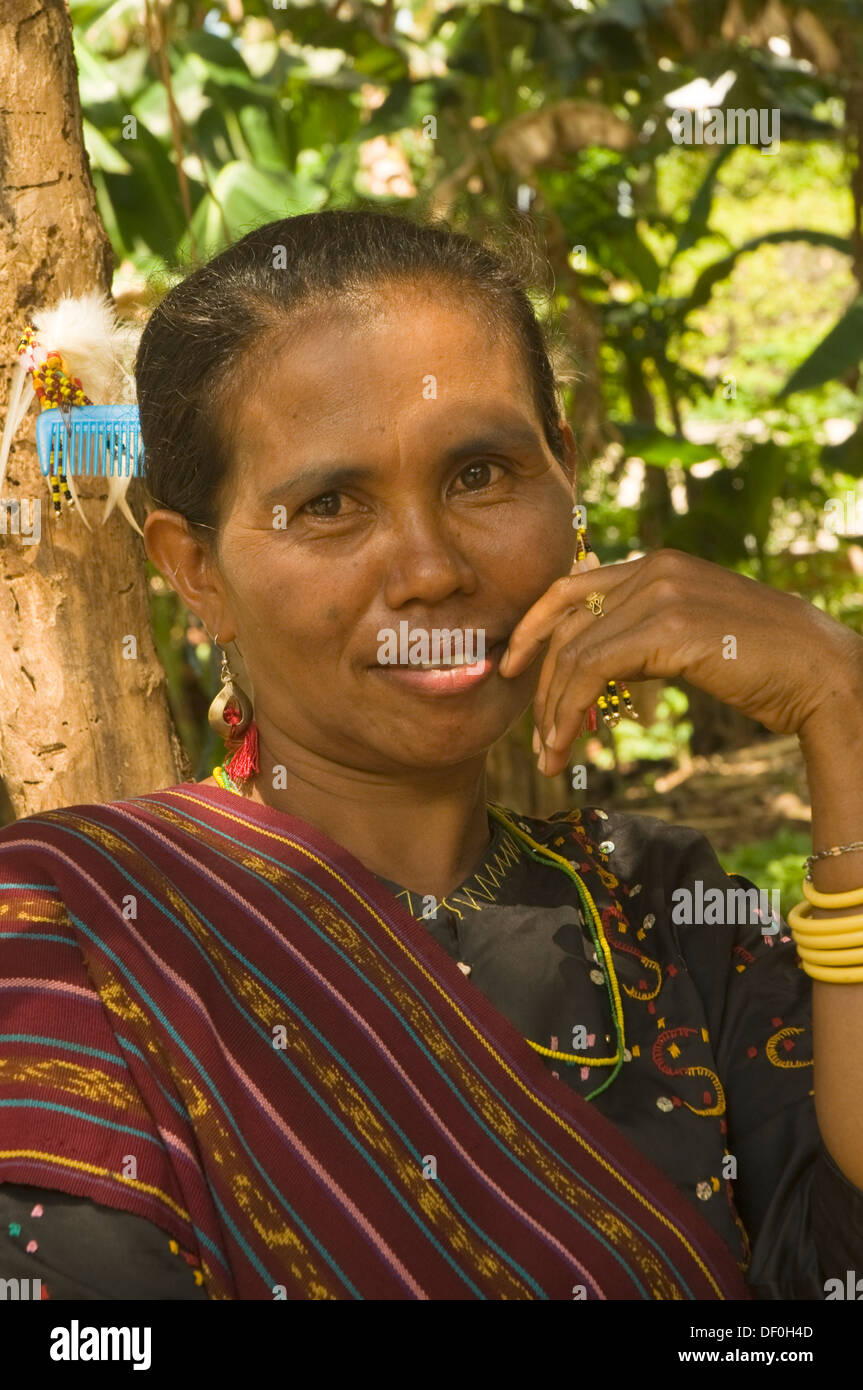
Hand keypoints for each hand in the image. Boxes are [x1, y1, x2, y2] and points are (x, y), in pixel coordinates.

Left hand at [498, 548, 862, 776]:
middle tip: (535, 736)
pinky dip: (569, 711)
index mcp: (657, 564)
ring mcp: (660, 594)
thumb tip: (596, 667)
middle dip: (539, 684)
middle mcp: (653, 569)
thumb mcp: (691, 638)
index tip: (513, 669)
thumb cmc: (764, 665)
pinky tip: (567, 744)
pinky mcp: (667, 628)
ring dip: (552, 711)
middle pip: (564, 624)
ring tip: (551, 755)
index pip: (570, 588)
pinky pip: (592, 671)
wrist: (821, 673)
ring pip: (573, 652)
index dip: (534, 629)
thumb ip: (644, 637)